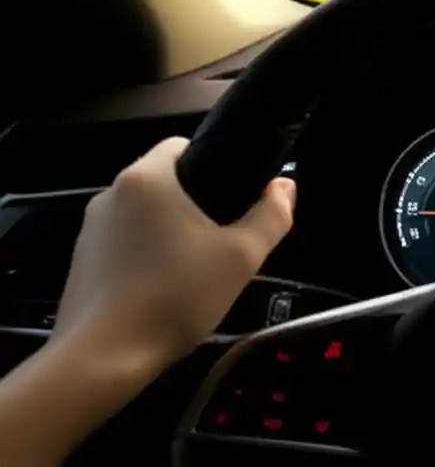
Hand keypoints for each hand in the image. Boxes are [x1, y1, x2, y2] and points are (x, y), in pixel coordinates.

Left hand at [52, 137, 295, 371]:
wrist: (103, 359)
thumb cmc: (176, 296)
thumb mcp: (241, 257)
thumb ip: (271, 216)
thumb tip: (285, 186)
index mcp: (146, 179)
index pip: (181, 145)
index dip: (215, 165)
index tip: (236, 199)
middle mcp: (110, 194)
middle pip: (165, 181)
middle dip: (196, 203)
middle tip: (226, 241)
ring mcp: (89, 230)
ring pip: (144, 214)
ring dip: (171, 231)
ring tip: (197, 270)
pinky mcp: (81, 262)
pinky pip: (125, 243)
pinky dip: (147, 255)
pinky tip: (164, 291)